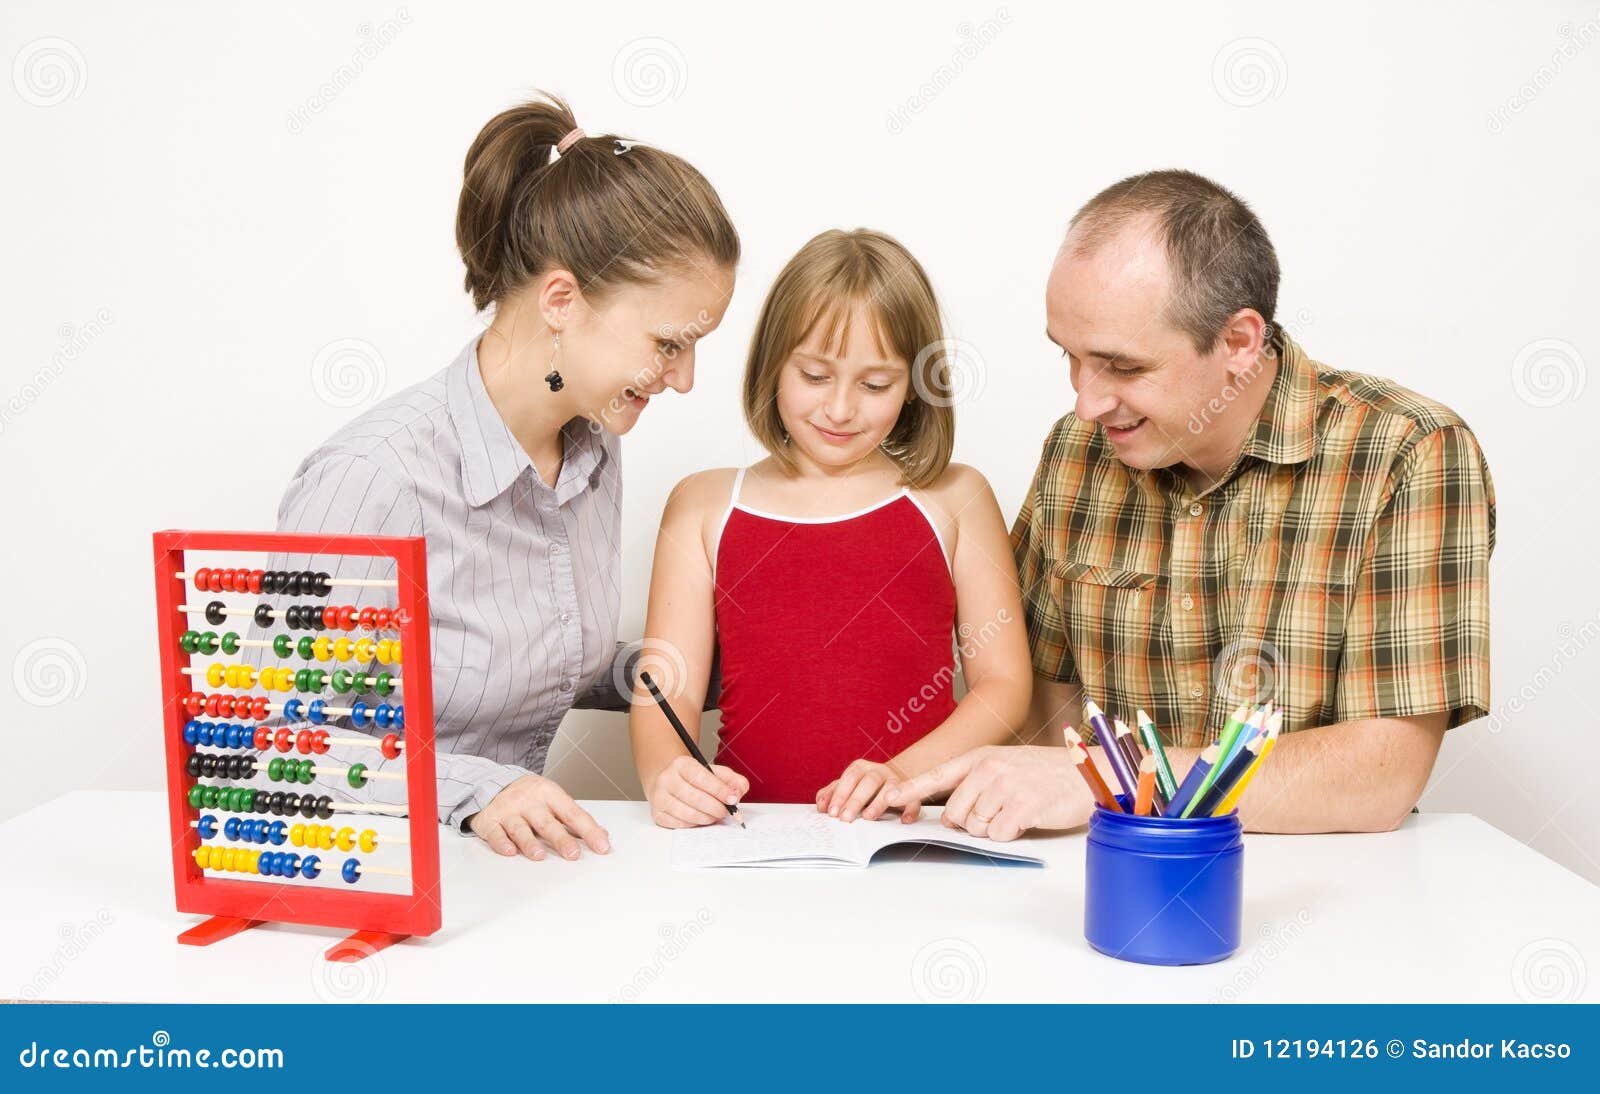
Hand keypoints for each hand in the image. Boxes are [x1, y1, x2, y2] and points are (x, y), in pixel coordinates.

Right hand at [469, 774, 610, 860]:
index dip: (589, 831)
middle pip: (546, 822)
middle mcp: (529, 801)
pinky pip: (495, 833)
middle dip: (560, 838)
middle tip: (572, 853)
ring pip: (520, 828)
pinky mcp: (489, 821)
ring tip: (539, 856)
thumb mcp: (554, 800)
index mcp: (549, 794)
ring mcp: (508, 810)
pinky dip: (501, 842)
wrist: (492, 783)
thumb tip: (602, 835)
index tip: (601, 846)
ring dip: (529, 842)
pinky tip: (509, 851)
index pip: (573, 814)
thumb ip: (574, 819)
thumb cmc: (529, 797)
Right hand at [647, 755, 748, 828]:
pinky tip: (700, 818)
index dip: (719, 790)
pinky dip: (694, 824)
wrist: (668, 781)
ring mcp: (659, 797)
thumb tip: (737, 794)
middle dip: (715, 808)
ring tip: (714, 815)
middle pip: (695, 798)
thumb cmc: (695, 779)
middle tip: (725, 812)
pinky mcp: (657, 813)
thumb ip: (733, 780)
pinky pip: (679, 824)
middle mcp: (667, 779)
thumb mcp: (715, 773)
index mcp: (681, 764)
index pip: (701, 777)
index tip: (733, 799)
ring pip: (687, 813)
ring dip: (706, 818)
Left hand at [816, 759, 905, 821]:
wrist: (895, 780)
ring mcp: (896, 781)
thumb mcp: (847, 785)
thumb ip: (832, 792)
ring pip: (890, 788)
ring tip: (869, 817)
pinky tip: (904, 820)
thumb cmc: (865, 786)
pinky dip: (910, 810)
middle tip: (845, 818)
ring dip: (879, 803)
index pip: (849, 777)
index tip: (832, 811)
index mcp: (861, 768)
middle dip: (855, 800)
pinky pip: (914, 800)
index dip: (840, 794)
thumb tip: (821, 805)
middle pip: (868, 782)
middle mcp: (879, 772)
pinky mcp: (911, 794)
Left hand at [885, 746, 1092, 839]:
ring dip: (994, 829)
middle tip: (997, 813)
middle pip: (955, 814)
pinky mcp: (1023, 805)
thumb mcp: (1007, 765)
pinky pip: (999, 834)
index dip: (909, 791)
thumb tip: (951, 814)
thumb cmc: (1046, 773)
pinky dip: (1011, 834)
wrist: (1088, 773)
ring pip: (976, 827)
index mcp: (981, 758)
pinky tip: (1027, 818)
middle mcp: (989, 768)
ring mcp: (1005, 785)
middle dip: (970, 823)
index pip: (936, 775)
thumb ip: (977, 782)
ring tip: (1016, 811)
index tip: (886, 801)